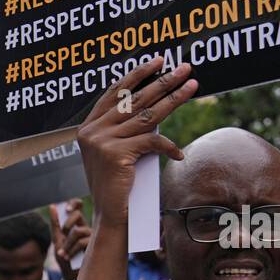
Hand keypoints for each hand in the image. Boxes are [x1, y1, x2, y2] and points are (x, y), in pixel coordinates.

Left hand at [53, 198, 90, 279]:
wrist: (70, 275)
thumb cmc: (64, 257)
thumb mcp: (56, 240)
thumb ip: (55, 224)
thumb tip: (52, 206)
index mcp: (76, 224)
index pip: (78, 207)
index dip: (74, 203)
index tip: (66, 209)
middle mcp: (86, 227)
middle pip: (77, 215)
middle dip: (66, 223)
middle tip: (63, 233)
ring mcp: (92, 236)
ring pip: (78, 231)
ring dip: (66, 243)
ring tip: (61, 253)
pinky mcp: (95, 246)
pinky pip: (82, 242)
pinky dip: (71, 250)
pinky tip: (67, 257)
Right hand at [76, 58, 196, 226]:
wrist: (111, 218)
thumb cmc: (119, 187)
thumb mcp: (117, 153)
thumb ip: (126, 129)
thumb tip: (156, 103)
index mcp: (88, 128)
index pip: (114, 92)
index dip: (137, 75)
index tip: (159, 62)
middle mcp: (91, 132)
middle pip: (134, 99)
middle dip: (163, 81)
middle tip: (185, 68)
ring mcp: (101, 142)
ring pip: (146, 116)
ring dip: (174, 100)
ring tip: (192, 87)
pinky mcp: (115, 154)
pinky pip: (151, 142)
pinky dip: (169, 148)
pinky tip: (179, 154)